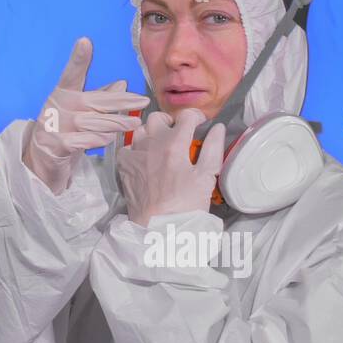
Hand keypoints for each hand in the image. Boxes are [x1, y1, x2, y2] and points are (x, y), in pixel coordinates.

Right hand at [22, 37, 148, 194]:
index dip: (78, 59)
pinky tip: (109, 139)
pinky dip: (96, 140)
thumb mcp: (81, 112)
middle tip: (142, 101)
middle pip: (93, 101)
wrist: (42, 161)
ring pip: (90, 122)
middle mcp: (57, 107)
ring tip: (133, 124)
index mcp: (62, 94)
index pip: (71, 74)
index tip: (85, 41)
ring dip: (114, 123)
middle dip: (120, 101)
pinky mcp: (56, 145)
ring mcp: (54, 126)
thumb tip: (122, 83)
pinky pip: (80, 141)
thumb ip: (100, 98)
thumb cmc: (64, 131)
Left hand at [118, 108, 226, 226]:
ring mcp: (135, 153)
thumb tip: (218, 127)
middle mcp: (151, 143)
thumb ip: (213, 148)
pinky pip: (127, 146)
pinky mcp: (124, 166)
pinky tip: (144, 157)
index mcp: (174, 143)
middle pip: (159, 117)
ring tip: (161, 144)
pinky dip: (136, 147)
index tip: (200, 123)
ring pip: (141, 129)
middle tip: (179, 133)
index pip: (186, 116)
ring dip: (152, 132)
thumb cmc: (186, 204)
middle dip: (171, 121)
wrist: (158, 226)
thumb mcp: (207, 176)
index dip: (196, 116)